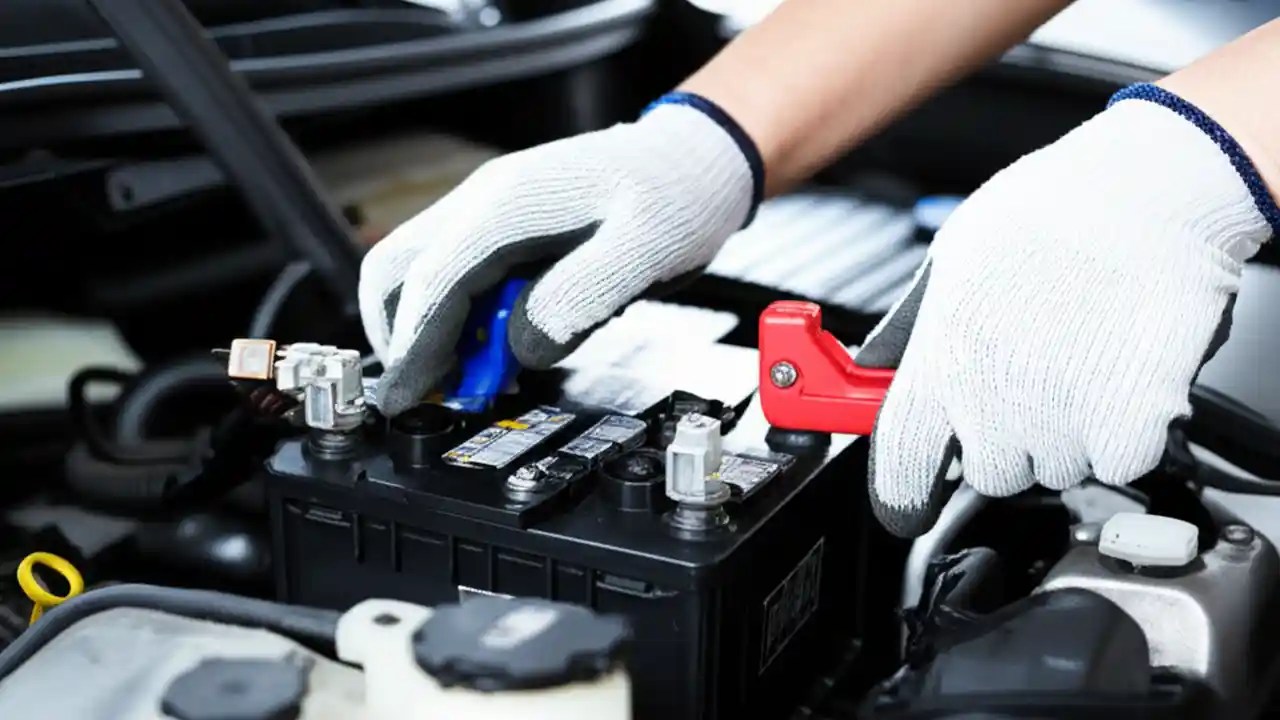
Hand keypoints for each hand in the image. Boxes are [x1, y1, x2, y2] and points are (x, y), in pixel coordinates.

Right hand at [359, 102, 753, 415]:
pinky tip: (490, 348)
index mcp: (510, 205)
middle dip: (401, 337)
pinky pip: (452, 273)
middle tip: (433, 394)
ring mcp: (487, 210)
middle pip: (396, 270)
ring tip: (469, 379)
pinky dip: (454, 317)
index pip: (432, 280)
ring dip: (426, 329)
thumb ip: (579, 299)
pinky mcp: (500, 227)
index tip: (406, 399)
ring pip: (416, 272)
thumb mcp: (644, 254)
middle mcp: (484, 200)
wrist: (695, 158)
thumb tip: (521, 346)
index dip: (414, 346)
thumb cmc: (677, 198)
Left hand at [859, 90, 1272, 537]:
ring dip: (1063, 436)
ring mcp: (1062, 420)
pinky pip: (1116, 463)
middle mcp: (995, 401)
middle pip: (988, 475)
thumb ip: (907, 327)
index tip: (908, 502)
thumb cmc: (1053, 209)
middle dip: (1002, 443)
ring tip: (1077, 359)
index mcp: (942, 361)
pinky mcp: (1129, 427)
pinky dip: (1122, 435)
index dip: (900, 495)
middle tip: (1025, 382)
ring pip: (1054, 471)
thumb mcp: (951, 257)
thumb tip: (871, 365)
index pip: (900, 468)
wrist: (1154, 191)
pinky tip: (1117, 375)